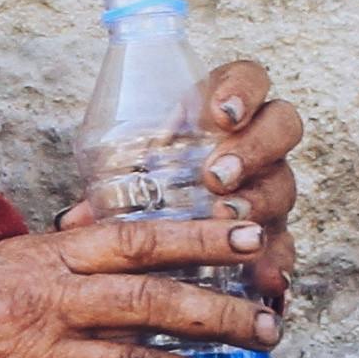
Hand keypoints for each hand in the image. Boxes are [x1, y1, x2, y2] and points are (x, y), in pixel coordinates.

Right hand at [0, 214, 281, 357]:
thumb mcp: (5, 260)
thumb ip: (68, 255)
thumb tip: (129, 239)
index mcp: (46, 258)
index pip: (136, 239)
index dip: (199, 241)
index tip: (251, 239)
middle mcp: (47, 305)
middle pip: (152, 304)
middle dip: (221, 317)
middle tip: (271, 329)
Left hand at [61, 56, 304, 306]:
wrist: (164, 245)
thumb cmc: (144, 194)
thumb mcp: (122, 181)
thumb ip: (106, 190)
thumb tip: (72, 222)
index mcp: (218, 116)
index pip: (248, 79)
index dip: (243, 89)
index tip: (221, 112)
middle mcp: (254, 147)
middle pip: (281, 126)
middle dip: (253, 148)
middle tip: (216, 176)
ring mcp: (269, 189)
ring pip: (283, 183)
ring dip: (259, 201)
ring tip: (227, 219)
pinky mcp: (274, 235)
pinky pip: (286, 245)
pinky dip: (277, 261)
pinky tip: (267, 278)